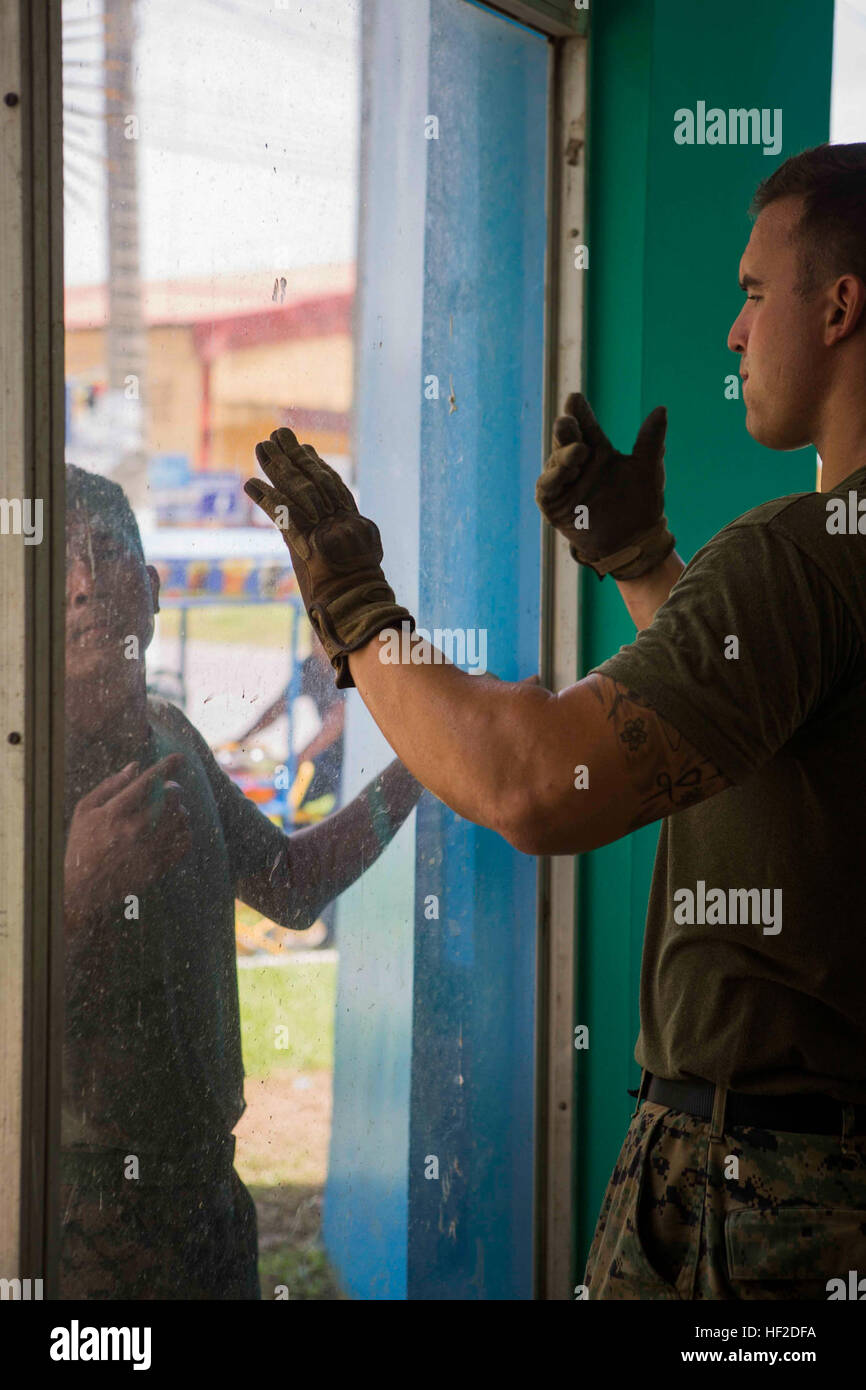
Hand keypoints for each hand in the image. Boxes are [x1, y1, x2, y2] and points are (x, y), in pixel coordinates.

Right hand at [64, 755, 191, 937]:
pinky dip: (185, 832)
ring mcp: (146, 850)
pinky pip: (184, 844)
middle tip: (172, 789)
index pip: (146, 783)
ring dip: (181, 810)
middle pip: (170, 800)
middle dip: (175, 789)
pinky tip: (176, 831)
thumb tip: (135, 766)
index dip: (166, 766)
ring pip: (180, 821)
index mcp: (113, 813)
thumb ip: (110, 786)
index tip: (179, 757)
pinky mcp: (156, 867)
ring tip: (174, 811)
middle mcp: (132, 831)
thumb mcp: (85, 811)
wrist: (81, 890)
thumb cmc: (82, 844)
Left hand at [244, 427, 414, 687]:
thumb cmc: (362, 607)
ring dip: (277, 467)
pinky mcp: (308, 545)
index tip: (306, 449)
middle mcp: (342, 525)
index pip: (337, 491)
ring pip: (300, 490)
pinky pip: (284, 515)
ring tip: (261, 446)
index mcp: (356, 530)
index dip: (320, 468)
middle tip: (278, 433)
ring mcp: (327, 533)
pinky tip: (250, 483)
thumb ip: (350, 559)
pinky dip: (266, 498)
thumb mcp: (360, 575)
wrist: (362, 617)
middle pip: (316, 482)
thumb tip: (351, 559)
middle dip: (295, 457)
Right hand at [535, 393, 674, 579]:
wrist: (634, 542)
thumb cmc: (641, 505)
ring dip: (564, 454)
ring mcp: (564, 482)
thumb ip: (651, 441)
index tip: (575, 398)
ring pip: (556, 461)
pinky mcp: (553, 503)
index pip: (586, 425)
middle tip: (568, 419)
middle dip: (566, 428)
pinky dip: (553, 478)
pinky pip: (548, 486)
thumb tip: (662, 408)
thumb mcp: (648, 470)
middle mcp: (578, 463)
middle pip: (566, 438)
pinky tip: (564, 472)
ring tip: (579, 451)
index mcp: (598, 450)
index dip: (580, 412)